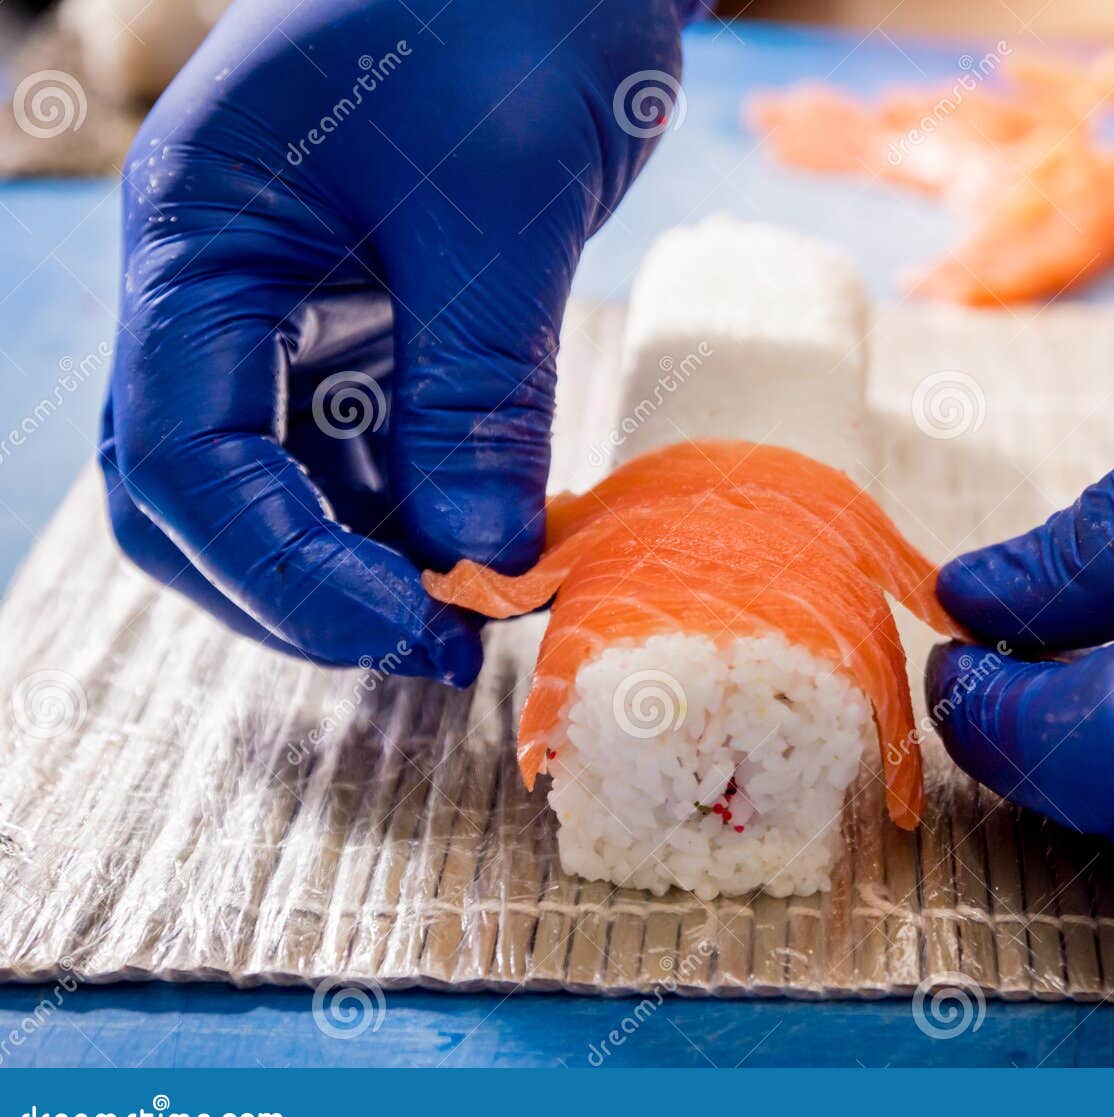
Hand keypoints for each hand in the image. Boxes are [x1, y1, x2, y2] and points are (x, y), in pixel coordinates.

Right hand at [99, 0, 691, 683]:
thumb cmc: (512, 19)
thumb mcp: (500, 213)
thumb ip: (477, 391)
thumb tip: (480, 560)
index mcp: (198, 238)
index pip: (183, 458)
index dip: (286, 574)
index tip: (417, 631)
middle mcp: (221, 286)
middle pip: (201, 495)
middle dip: (307, 587)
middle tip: (441, 639)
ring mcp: (289, 306)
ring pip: (288, 485)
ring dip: (376, 558)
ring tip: (491, 594)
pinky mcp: (367, 320)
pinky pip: (368, 447)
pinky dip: (426, 507)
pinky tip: (501, 533)